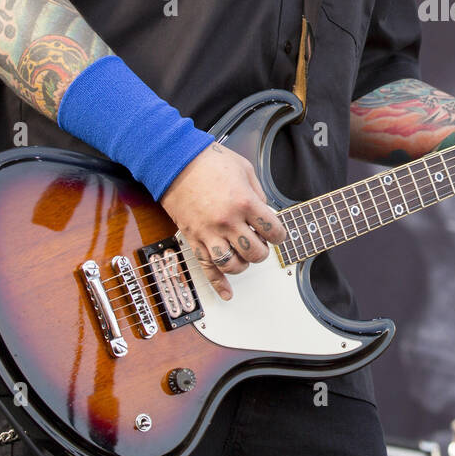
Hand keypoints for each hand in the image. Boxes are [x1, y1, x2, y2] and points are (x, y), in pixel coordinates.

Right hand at [159, 142, 287, 300]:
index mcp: (245, 203)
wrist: (175, 162)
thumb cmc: (210, 162)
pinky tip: (227, 293)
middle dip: (263, 251)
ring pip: (232, 265)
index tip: (276, 233)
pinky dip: (218, 284)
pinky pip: (207, 268)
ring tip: (244, 255)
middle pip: (255, 253)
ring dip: (243, 264)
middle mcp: (228, 222)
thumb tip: (265, 212)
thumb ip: (258, 194)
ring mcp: (209, 233)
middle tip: (260, 243)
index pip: (273, 231)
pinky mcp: (193, 239)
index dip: (279, 234)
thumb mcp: (245, 170)